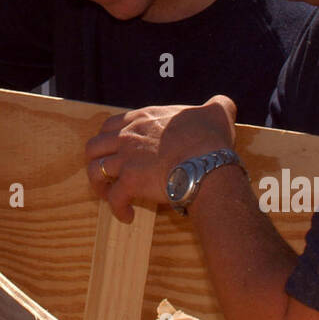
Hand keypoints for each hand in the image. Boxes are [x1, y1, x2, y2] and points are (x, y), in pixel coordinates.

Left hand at [84, 96, 237, 222]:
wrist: (207, 161)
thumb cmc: (210, 138)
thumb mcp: (216, 112)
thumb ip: (216, 105)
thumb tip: (224, 104)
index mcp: (142, 118)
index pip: (110, 125)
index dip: (109, 139)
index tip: (116, 152)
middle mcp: (128, 136)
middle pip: (94, 147)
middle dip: (96, 161)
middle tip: (108, 175)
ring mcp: (126, 159)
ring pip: (95, 171)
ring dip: (100, 186)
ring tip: (110, 196)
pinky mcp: (130, 182)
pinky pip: (114, 198)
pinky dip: (117, 208)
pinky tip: (128, 215)